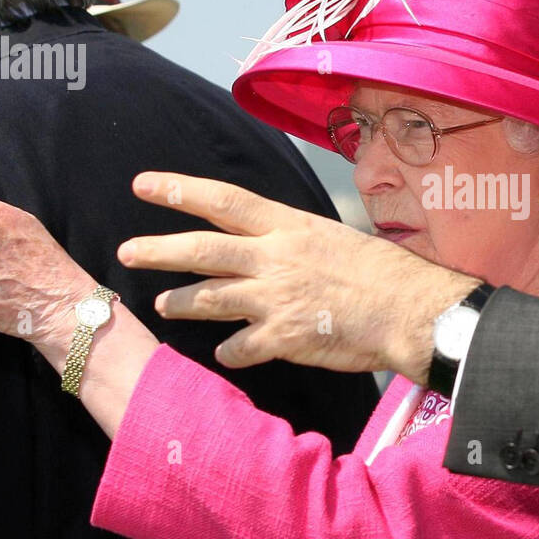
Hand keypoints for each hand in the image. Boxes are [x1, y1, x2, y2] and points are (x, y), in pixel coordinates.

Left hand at [119, 171, 480, 380]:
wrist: (411, 311)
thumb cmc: (384, 274)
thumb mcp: (334, 239)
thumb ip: (295, 243)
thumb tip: (272, 248)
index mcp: (289, 227)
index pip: (223, 201)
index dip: (179, 190)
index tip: (144, 184)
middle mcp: (274, 258)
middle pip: (200, 250)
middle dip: (157, 250)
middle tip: (126, 251)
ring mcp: (274, 299)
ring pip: (209, 298)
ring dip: (181, 302)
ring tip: (163, 305)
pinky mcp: (282, 339)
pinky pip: (240, 347)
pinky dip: (229, 352)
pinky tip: (226, 354)